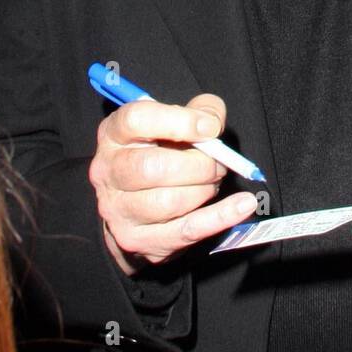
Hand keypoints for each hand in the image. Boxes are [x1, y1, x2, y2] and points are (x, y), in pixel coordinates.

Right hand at [88, 92, 257, 273]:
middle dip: (198, 165)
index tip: (210, 128)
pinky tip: (242, 206)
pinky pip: (186, 230)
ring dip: (204, 190)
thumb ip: (199, 111)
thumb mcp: (173, 122)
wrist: (132, 206)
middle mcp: (108, 171)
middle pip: (152, 168)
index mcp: (113, 134)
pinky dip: (220, 217)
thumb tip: (213, 121)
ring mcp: (118, 209)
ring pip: (169, 202)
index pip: (136, 120)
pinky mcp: (137, 239)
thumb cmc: (158, 153)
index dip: (178, 121)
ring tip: (214, 183)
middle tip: (219, 164)